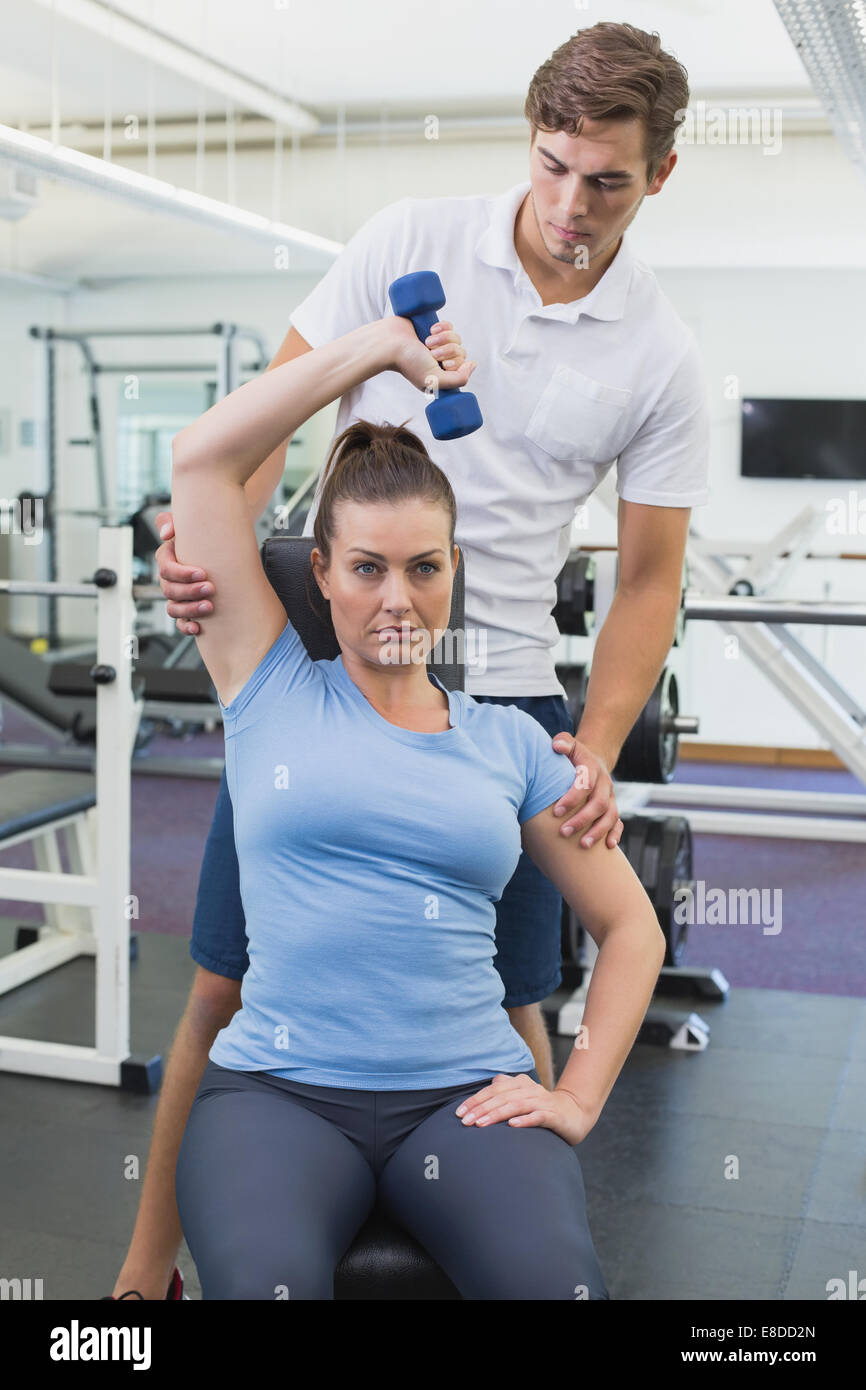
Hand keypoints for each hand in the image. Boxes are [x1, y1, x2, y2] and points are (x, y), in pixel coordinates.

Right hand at [154, 511, 213, 635]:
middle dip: (190, 591)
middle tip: (211, 588)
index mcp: (167, 558)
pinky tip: (198, 628)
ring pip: (174, 608)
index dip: (182, 573)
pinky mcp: (186, 608)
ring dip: (190, 610)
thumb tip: (167, 532)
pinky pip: (180, 622)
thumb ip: (171, 521)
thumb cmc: (202, 533)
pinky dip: (187, 627)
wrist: (220, 544)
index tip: (202, 573)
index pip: (166, 569)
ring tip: (210, 606)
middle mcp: (170, 579)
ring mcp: (177, 595)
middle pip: (170, 590)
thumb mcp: (186, 522)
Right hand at [386, 315, 476, 395]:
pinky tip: (431, 330)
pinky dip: (443, 326)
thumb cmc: (408, 363)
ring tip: (427, 341)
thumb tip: (473, 366)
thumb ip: (458, 379)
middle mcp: (439, 361)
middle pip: (461, 351)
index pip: (463, 366)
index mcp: (441, 375)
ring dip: (444, 338)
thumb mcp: (435, 379)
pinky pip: (449, 326)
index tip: (442, 364)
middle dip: (447, 349)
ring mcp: (437, 345)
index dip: (455, 362)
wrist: (389, 342)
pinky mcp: (432, 330)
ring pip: (456, 337)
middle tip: (430, 352)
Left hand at [455, 1074, 596, 1145]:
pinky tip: (512, 1125)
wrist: (575, 1114)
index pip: (493, 1089)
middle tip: (465, 1121)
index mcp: (520, 1083)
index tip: (459, 1113)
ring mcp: (542, 1101)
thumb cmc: (542, 1107)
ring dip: (497, 1114)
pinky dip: (524, 1120)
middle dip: (481, 1108)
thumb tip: (492, 1081)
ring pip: (516, 1105)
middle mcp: (530, 1089)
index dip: (475, 1100)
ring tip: (481, 1124)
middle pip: (501, 1097)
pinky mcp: (554, 1115)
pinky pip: (537, 1116)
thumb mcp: (522, 1097)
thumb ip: (507, 1089)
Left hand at [549, 734, 621, 848]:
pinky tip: (608, 847)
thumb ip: (563, 742)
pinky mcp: (613, 807)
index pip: (585, 784)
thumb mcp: (568, 744)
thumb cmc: (572, 755)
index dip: (572, 798)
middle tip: (564, 832)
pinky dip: (615, 834)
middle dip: (582, 819)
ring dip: (598, 831)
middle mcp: (604, 783)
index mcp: (592, 768)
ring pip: (610, 815)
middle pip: (599, 803)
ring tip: (583, 845)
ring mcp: (611, 796)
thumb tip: (557, 746)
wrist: (593, 758)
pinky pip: (618, 822)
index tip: (556, 812)